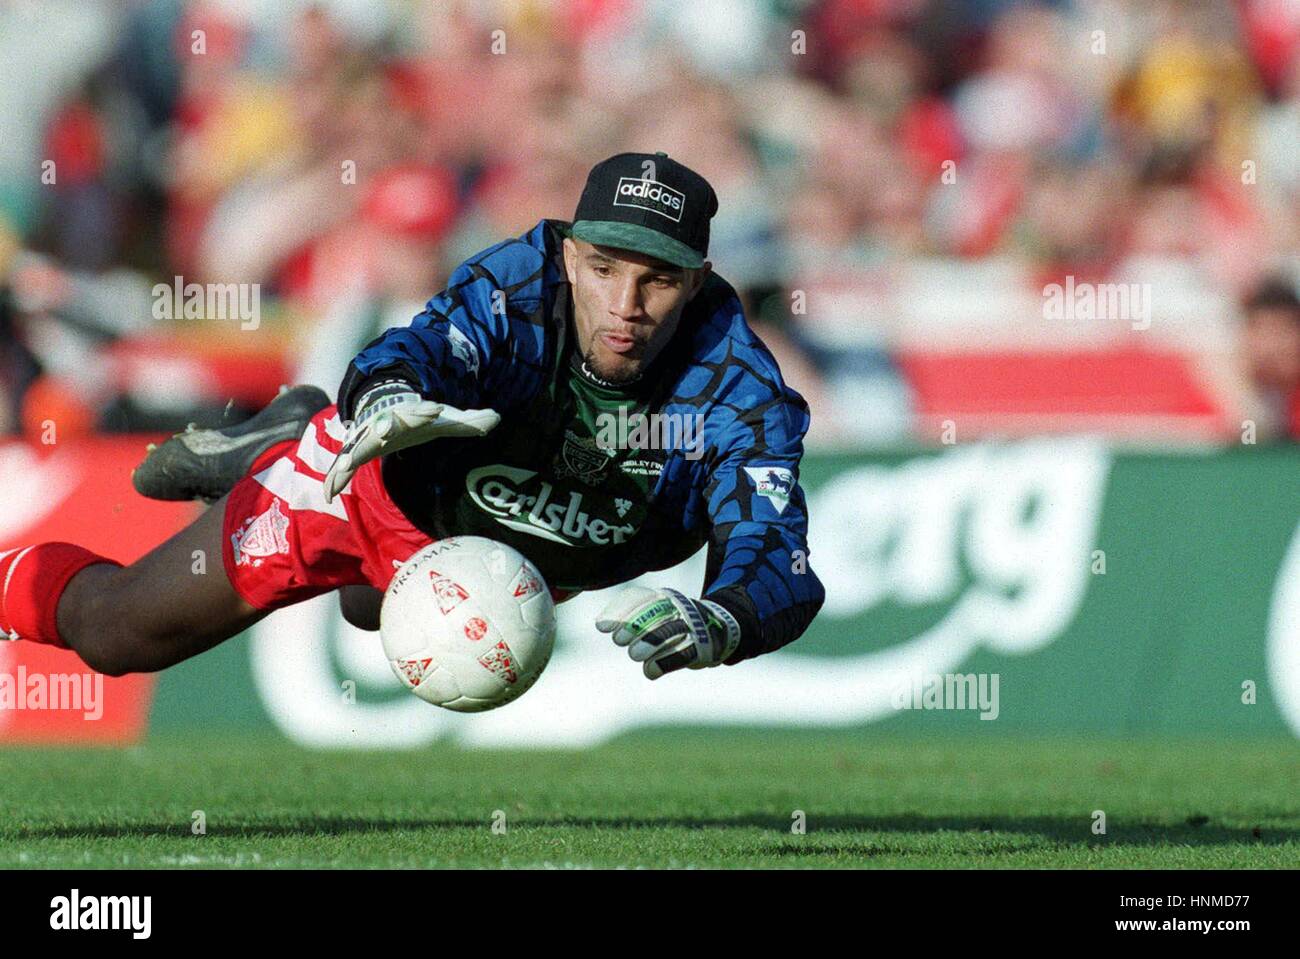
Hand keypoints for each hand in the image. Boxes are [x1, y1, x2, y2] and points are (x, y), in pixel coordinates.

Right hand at [324, 383, 499, 500]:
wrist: (385, 407)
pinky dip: (336, 480)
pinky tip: (329, 496)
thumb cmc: (418, 418)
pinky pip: (344, 468)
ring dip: (350, 458)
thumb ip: (471, 421)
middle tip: (383, 432)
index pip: (418, 410)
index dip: (426, 410)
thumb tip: (495, 418)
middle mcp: (384, 424)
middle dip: (382, 428)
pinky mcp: (356, 452)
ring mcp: (367, 438)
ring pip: (356, 448)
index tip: (436, 408)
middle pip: (383, 426)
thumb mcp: (446, 419)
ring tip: (344, 468)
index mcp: (409, 414)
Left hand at [595, 586, 740, 678]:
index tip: (603, 628)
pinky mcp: (702, 648)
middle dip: (634, 626)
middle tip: (618, 641)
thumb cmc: (675, 622)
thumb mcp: (655, 611)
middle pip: (655, 612)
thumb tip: (600, 624)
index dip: (619, 611)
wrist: (720, 629)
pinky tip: (650, 671)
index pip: (640, 597)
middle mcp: (679, 607)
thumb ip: (629, 615)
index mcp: (664, 596)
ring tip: (634, 654)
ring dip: (649, 643)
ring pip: (669, 631)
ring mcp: (692, 627)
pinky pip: (683, 654)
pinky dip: (665, 663)